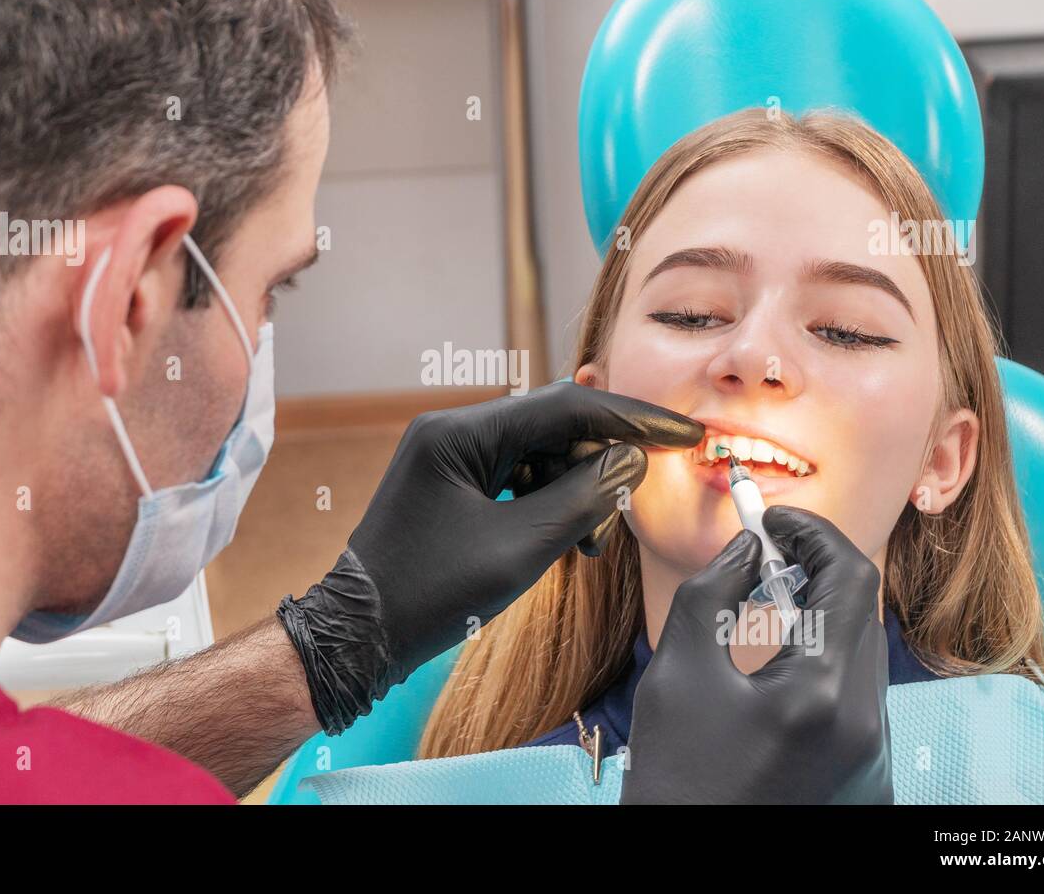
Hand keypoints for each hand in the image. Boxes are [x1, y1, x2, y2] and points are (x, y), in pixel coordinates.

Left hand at [277, 381, 703, 733]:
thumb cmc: (429, 595)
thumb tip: (633, 460)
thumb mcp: (520, 549)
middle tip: (622, 512)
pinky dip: (548, 503)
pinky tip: (563, 539)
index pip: (564, 406)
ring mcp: (449, 455)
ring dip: (574, 491)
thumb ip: (584, 498)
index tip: (684, 432)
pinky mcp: (452, 481)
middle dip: (599, 465)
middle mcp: (451, 431)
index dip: (632, 419)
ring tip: (586, 544)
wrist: (359, 636)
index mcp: (458, 434)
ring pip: (539, 453)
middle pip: (552, 426)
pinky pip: (517, 475)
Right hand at [622, 506, 893, 803]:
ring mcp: (872, 756)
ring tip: (764, 601)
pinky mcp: (866, 773)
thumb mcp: (678, 672)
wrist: (687, 860)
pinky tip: (778, 658)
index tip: (772, 519)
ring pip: (862, 652)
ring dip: (821, 613)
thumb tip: (747, 548)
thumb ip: (713, 593)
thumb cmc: (674, 775)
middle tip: (764, 553)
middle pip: (862, 613)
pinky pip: (857, 694)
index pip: (850, 579)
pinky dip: (825, 658)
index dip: (814, 533)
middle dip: (815, 570)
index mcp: (821, 695)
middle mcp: (864, 726)